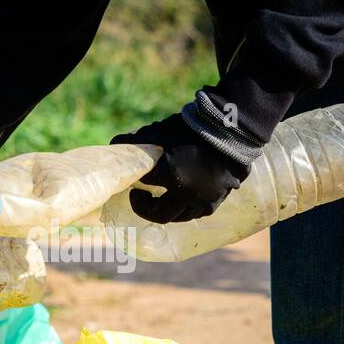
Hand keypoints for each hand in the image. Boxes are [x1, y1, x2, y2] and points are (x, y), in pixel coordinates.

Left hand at [110, 114, 250, 222]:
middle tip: (139, 196)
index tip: (131, 178)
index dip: (134, 181)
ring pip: (182, 216)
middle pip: (160, 213)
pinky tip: (183, 199)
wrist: (230, 127)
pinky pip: (201, 211)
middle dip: (145, 207)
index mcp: (171, 173)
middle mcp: (189, 193)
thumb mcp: (158, 131)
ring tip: (161, 198)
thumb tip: (114, 147)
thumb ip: (134, 141)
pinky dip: (189, 209)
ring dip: (168, 211)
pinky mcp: (219, 198)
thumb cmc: (191, 128)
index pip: (143, 183)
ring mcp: (206, 199)